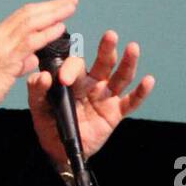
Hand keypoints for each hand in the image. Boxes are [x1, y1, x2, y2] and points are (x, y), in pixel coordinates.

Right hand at [0, 0, 77, 137]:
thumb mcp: (2, 72)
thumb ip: (18, 62)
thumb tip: (32, 58)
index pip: (22, 16)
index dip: (43, 8)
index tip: (60, 4)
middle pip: (29, 13)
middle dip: (52, 5)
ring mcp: (1, 46)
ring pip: (31, 22)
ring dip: (53, 13)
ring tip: (71, 7)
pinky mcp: (6, 59)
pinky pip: (30, 42)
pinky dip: (47, 33)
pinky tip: (60, 29)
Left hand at [26, 29, 153, 164]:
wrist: (61, 150)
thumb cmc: (49, 125)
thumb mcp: (38, 108)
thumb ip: (37, 91)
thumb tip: (42, 76)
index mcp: (74, 79)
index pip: (76, 65)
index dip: (71, 69)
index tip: (63, 79)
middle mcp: (93, 83)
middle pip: (104, 62)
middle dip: (107, 49)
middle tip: (110, 35)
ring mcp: (106, 97)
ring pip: (121, 77)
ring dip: (128, 62)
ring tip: (133, 48)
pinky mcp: (116, 113)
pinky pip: (131, 102)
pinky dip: (141, 92)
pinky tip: (148, 80)